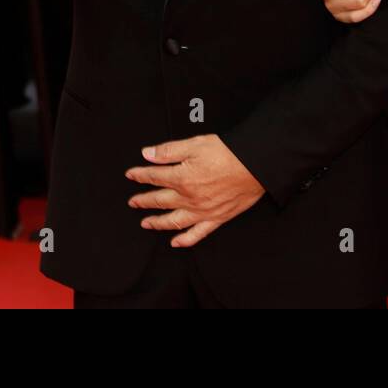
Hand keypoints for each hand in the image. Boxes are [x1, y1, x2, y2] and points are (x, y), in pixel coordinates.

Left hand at [125, 134, 263, 246]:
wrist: (256, 165)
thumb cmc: (228, 153)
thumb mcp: (195, 144)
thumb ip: (169, 151)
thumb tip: (147, 154)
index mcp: (182, 178)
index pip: (154, 177)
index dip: (140, 175)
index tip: (131, 174)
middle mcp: (189, 198)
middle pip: (160, 200)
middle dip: (143, 201)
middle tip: (133, 202)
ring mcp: (202, 211)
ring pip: (174, 221)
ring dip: (157, 222)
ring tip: (146, 223)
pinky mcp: (217, 219)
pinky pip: (197, 234)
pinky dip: (185, 240)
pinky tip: (175, 242)